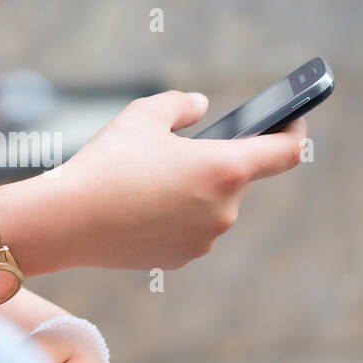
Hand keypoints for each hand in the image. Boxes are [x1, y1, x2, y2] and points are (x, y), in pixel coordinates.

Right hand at [0, 90, 306, 272]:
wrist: (69, 220)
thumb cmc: (107, 162)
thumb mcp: (143, 114)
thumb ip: (181, 104)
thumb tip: (202, 107)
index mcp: (225, 168)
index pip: (286, 151)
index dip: (294, 131)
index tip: (293, 119)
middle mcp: (225, 208)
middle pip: (239, 178)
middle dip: (218, 161)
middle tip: (183, 149)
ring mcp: (206, 238)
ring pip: (213, 205)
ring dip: (196, 190)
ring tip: (153, 177)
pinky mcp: (183, 257)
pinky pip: (192, 229)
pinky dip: (177, 215)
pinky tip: (142, 206)